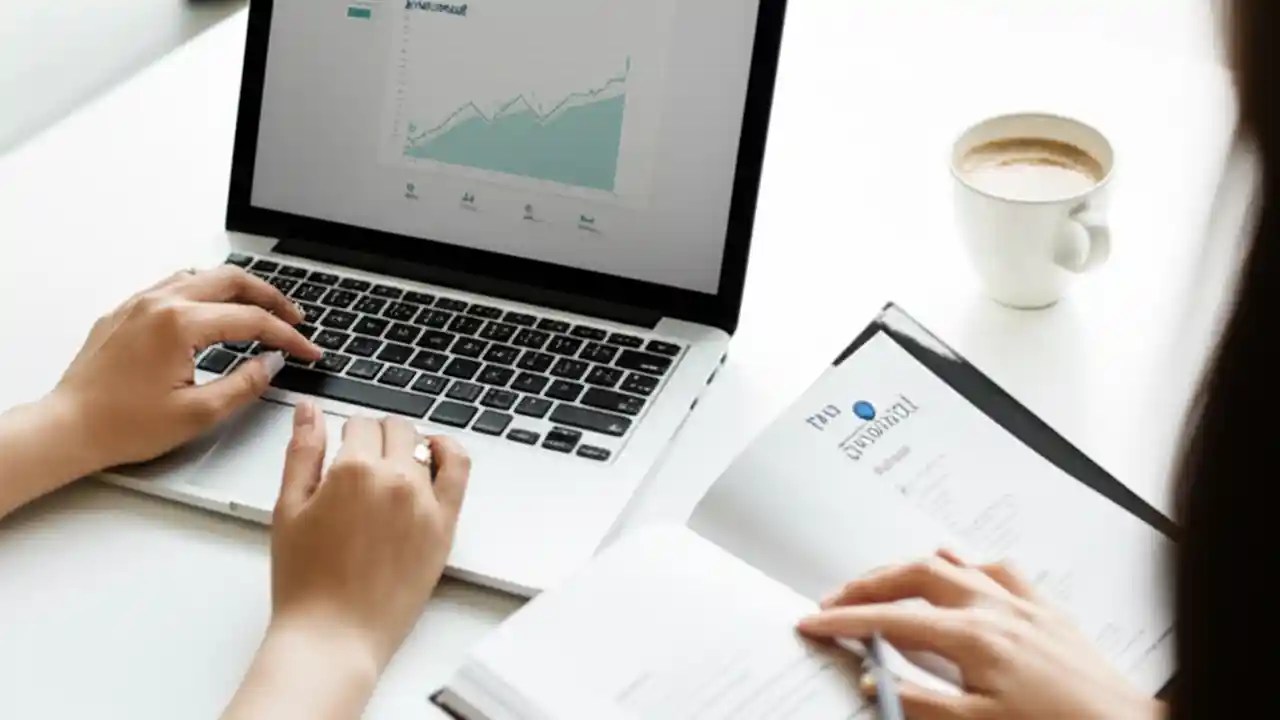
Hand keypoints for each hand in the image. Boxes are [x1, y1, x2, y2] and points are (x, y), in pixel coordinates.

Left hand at [51, 266, 321, 471]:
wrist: (69, 428)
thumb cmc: (123, 424)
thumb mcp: (199, 412)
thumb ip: (245, 383)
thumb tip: (271, 363)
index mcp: (180, 323)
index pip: (252, 320)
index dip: (288, 336)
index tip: (307, 351)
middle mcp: (159, 302)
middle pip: (232, 280)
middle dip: (271, 298)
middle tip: (294, 318)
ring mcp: (139, 303)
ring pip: (202, 276)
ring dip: (238, 289)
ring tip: (260, 310)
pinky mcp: (125, 312)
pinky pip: (173, 285)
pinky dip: (204, 292)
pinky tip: (212, 310)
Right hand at [269, 404, 469, 670]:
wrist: (334, 635)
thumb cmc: (305, 583)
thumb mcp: (288, 508)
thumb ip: (302, 452)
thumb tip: (309, 410)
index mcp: (352, 471)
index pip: (359, 425)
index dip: (348, 433)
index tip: (344, 445)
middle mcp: (394, 480)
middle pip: (395, 429)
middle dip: (377, 435)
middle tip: (365, 455)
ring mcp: (425, 502)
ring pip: (425, 446)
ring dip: (410, 443)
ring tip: (396, 457)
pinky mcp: (445, 526)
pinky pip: (459, 471)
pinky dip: (450, 453)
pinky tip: (437, 454)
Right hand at [798, 551, 1161, 719]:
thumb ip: (923, 702)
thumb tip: (877, 683)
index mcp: (974, 636)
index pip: (890, 620)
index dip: (845, 620)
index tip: (813, 622)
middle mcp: (997, 608)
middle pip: (916, 575)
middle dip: (869, 583)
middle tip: (836, 599)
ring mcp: (1024, 604)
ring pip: (955, 564)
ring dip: (912, 567)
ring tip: (885, 578)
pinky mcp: (1048, 612)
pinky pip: (1000, 570)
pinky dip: (969, 564)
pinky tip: (962, 568)